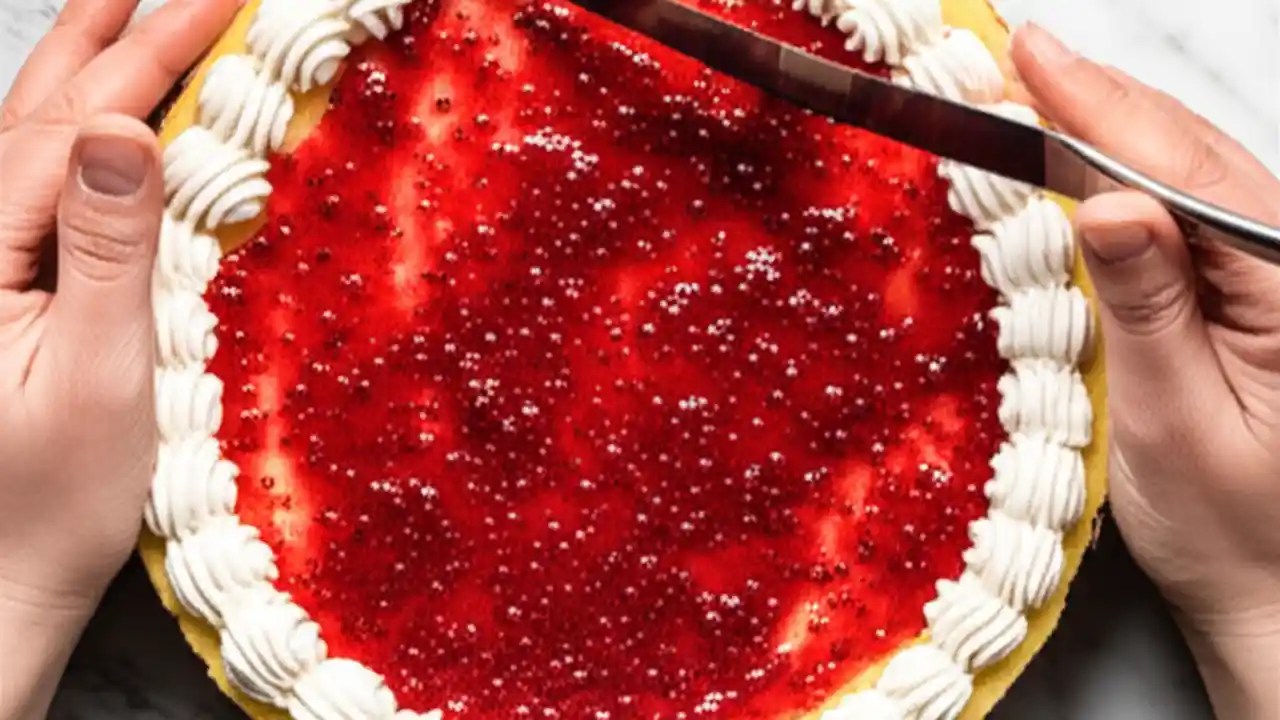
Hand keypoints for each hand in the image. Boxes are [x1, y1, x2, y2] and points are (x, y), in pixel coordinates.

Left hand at [0, 1, 237, 716]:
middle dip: (113, 39)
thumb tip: (128, 133)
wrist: (1, 576)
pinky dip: (76, 134)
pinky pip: (36, 186)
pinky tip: (99, 121)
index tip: (219, 5)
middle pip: (40, 113)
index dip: (150, 56)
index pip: (75, 129)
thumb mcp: (99, 375)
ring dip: (83, 69)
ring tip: (122, 12)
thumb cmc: (56, 496)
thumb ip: (108, 249)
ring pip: (28, 139)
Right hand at [1013, 24, 1279, 718]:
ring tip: (1040, 84)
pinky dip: (1130, 174)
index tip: (1029, 56)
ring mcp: (1277, 276)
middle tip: (1015, 51)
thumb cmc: (1235, 532)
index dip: (1099, 108)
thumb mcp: (1177, 425)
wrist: (1278, 595)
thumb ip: (1150, 307)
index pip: (1187, 174)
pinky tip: (1090, 156)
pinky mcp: (1251, 295)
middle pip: (1193, 152)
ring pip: (1192, 173)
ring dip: (1112, 126)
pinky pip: (1191, 214)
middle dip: (1099, 98)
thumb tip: (1108, 201)